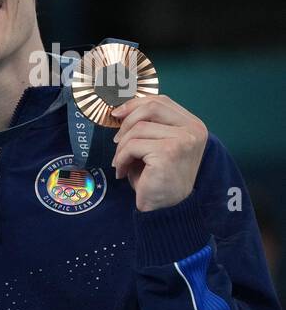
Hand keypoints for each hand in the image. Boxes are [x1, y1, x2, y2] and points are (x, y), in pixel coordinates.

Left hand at [111, 95, 207, 211]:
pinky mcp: (169, 152)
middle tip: (116, 141)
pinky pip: (132, 146)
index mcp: (192, 125)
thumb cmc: (157, 177)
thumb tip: (120, 110)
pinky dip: (122, 159)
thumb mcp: (155, 145)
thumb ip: (148, 126)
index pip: (162, 101)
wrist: (165, 208)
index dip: (135, 104)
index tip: (117, 114)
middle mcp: (193, 130)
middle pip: (151, 107)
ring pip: (137, 129)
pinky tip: (123, 172)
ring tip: (121, 163)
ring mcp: (183, 140)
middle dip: (126, 123)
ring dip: (121, 148)